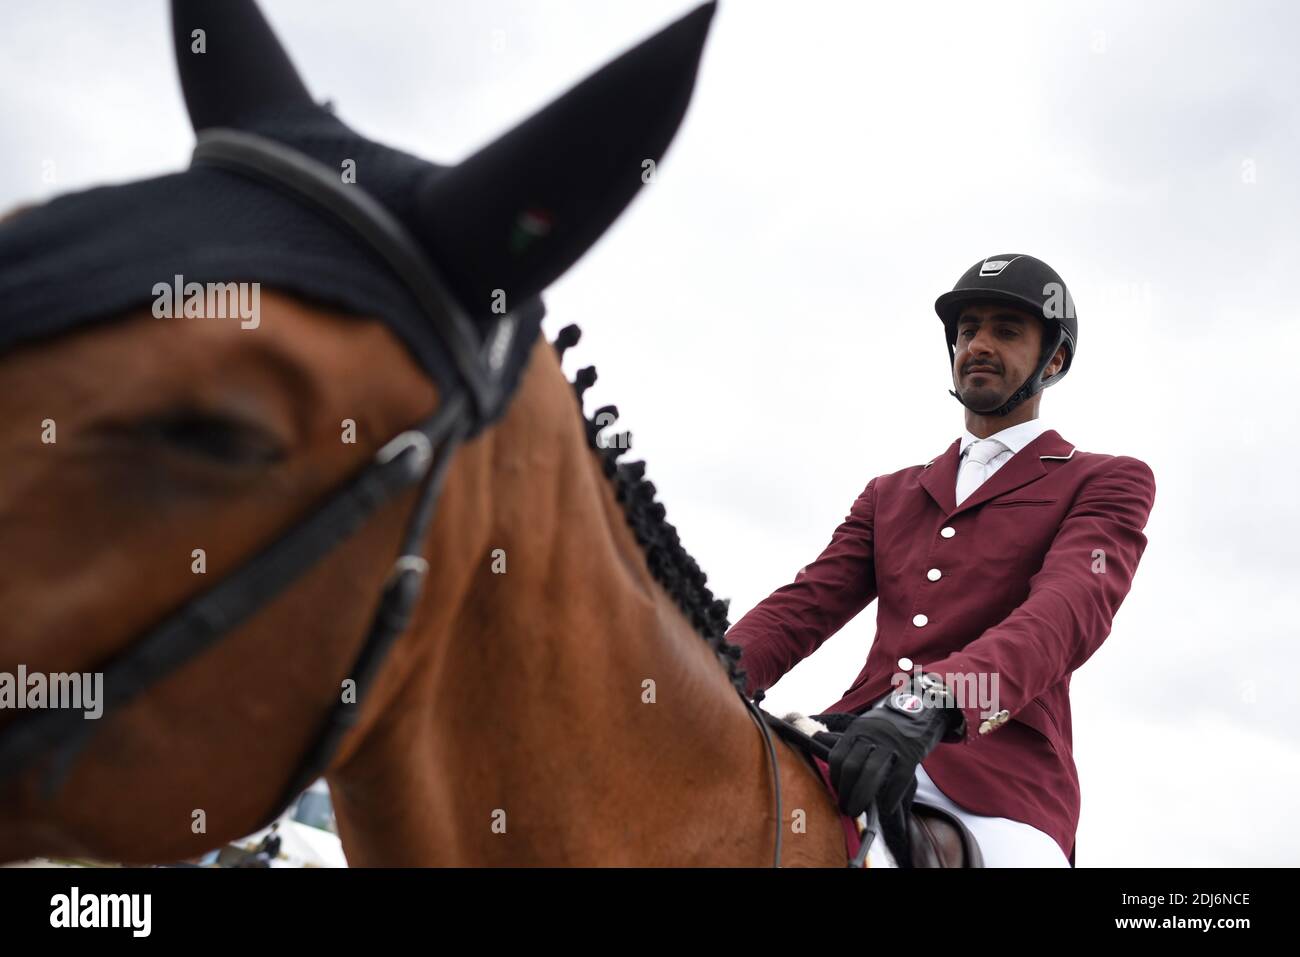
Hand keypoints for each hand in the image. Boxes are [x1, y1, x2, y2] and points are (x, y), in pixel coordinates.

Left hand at [827, 675, 963, 818]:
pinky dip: (890, 796)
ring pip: (871, 773)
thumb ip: (846, 737)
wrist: (921, 707)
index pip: (838, 756)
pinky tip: (884, 808)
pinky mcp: (910, 753)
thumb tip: (817, 739)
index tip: (836, 792)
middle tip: (846, 809)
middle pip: (852, 767)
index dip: (835, 778)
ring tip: (859, 810)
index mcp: (857, 729)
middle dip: (846, 792)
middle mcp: (872, 736)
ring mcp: (891, 745)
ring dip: (862, 797)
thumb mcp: (864, 724)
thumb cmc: (888, 724)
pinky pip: (898, 778)